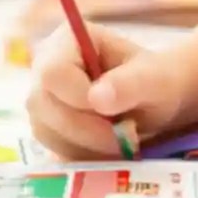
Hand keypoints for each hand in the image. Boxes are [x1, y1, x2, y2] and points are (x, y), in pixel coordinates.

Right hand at [27, 23, 184, 159]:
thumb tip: (96, 98)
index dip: (78, 97)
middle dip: (87, 129)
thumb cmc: (155, 81)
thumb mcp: (154, 79)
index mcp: (68, 40)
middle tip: (125, 136)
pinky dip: (84, 156)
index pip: (53, 73)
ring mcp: (42, 99)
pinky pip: (53, 149)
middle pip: (42, 105)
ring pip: (46, 131)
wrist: (155, 101)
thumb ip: (129, 84)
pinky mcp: (46, 127)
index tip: (113, 112)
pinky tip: (109, 149)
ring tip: (121, 141)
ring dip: (87, 146)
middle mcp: (45, 66)